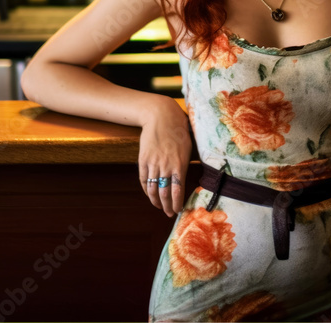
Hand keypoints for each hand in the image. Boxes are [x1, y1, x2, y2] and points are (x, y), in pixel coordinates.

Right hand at [138, 97, 192, 217]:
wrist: (160, 116)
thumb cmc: (179, 130)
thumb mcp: (188, 147)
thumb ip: (185, 164)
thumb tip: (186, 179)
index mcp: (179, 163)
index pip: (178, 190)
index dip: (177, 203)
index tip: (179, 210)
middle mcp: (165, 165)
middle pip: (164, 193)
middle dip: (167, 206)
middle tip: (169, 214)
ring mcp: (153, 163)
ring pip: (153, 188)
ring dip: (156, 201)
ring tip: (159, 207)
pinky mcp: (143, 160)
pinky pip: (144, 179)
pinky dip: (147, 190)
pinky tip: (150, 194)